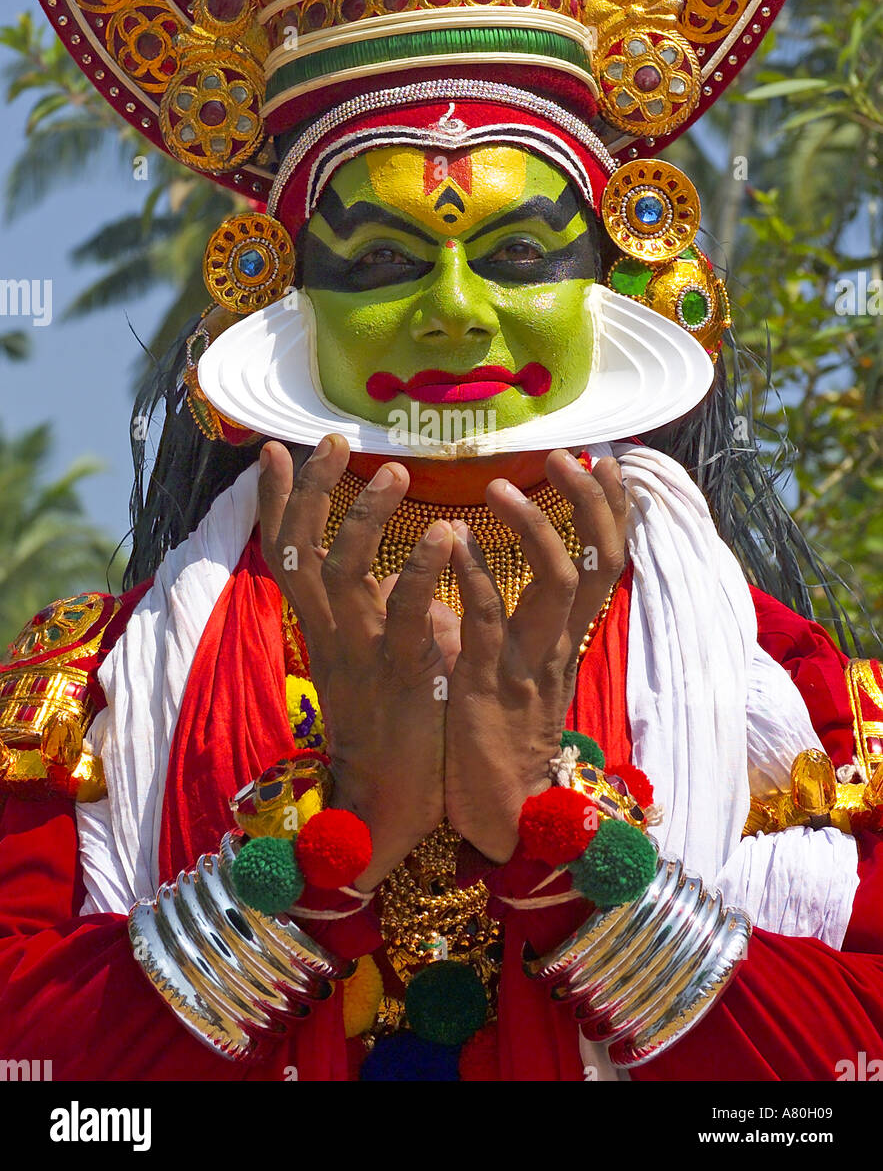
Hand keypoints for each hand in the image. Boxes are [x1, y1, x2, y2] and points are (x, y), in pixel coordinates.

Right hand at [258, 434, 454, 889]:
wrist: (388, 810)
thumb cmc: (391, 727)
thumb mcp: (371, 659)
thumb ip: (374, 613)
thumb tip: (387, 570)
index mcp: (326, 628)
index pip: (287, 554)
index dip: (275, 502)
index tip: (271, 450)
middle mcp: (333, 635)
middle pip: (300, 551)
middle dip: (310, 491)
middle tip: (332, 441)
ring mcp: (364, 654)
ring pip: (343, 572)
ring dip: (366, 518)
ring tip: (394, 471)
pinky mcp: (405, 677)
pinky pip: (406, 616)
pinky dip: (421, 571)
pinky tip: (446, 533)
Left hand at [443, 451, 627, 863]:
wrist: (501, 814)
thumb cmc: (501, 732)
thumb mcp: (520, 665)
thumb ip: (516, 616)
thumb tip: (492, 560)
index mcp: (568, 638)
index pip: (606, 563)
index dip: (612, 511)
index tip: (605, 460)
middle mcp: (560, 644)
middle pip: (598, 563)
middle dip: (589, 504)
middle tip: (567, 456)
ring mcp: (528, 662)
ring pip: (553, 583)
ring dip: (530, 529)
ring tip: (500, 485)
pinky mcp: (489, 683)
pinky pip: (489, 619)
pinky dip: (475, 575)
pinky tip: (454, 539)